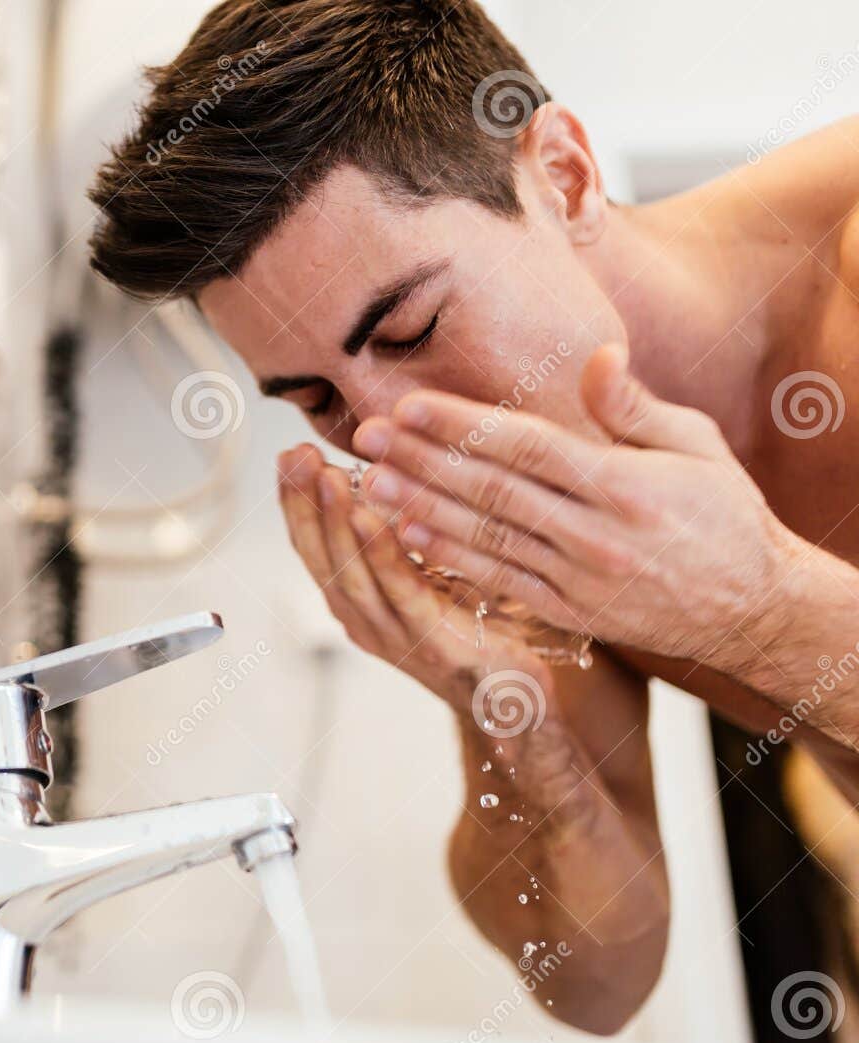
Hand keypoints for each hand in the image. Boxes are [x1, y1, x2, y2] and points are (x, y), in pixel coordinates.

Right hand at [276, 443, 551, 710]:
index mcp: (359, 604)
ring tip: (326, 476)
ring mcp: (395, 634)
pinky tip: (369, 515)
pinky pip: (400, 589)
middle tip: (296, 455)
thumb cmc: (478, 632)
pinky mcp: (433, 640)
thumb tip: (386, 473)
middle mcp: (365, 621)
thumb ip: (402, 540)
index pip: (314, 548)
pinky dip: (379, 552)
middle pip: (321, 558)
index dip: (296, 503)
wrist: (518, 701)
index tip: (289, 455)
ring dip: (335, 521)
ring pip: (352, 573)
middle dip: (304, 503)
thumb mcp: (429, 577)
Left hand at [349, 345, 798, 662]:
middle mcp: (596, 534)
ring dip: (422, 508)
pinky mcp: (569, 613)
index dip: (462, 425)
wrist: (752, 610)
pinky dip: (450, 559)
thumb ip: (635, 407)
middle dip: (422, 461)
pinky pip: (499, 582)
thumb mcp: (697, 446)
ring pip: (485, 537)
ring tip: (370, 483)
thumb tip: (596, 354)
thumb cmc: (723, 515)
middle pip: (493, 490)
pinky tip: (407, 537)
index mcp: (625, 484)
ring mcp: (579, 578)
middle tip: (366, 437)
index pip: (527, 446)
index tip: (409, 406)